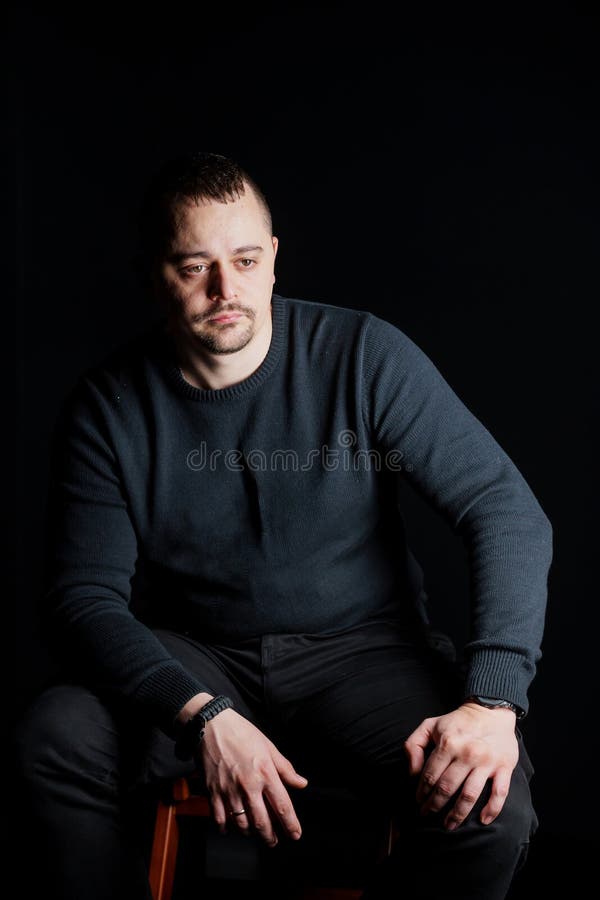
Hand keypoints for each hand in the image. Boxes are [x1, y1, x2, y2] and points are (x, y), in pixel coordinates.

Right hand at [198, 708, 307, 846]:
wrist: (211, 725)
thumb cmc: (241, 733)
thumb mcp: (268, 746)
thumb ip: (285, 768)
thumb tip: (301, 783)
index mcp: (265, 773)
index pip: (282, 805)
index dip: (291, 824)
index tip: (295, 835)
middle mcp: (248, 785)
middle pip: (262, 822)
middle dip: (270, 837)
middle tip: (274, 841)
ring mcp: (229, 790)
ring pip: (242, 823)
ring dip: (250, 833)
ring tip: (255, 833)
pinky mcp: (213, 791)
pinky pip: (219, 818)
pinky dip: (226, 827)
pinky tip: (230, 827)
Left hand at [404, 702, 518, 830]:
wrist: (490, 711)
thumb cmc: (457, 722)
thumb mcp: (429, 725)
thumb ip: (413, 745)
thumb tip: (413, 772)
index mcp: (448, 743)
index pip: (430, 776)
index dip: (422, 792)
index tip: (418, 802)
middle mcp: (467, 753)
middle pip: (446, 789)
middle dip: (434, 806)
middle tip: (428, 815)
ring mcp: (486, 762)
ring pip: (469, 796)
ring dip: (457, 814)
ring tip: (449, 825)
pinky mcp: (504, 767)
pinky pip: (499, 794)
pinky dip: (491, 810)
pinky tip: (482, 821)